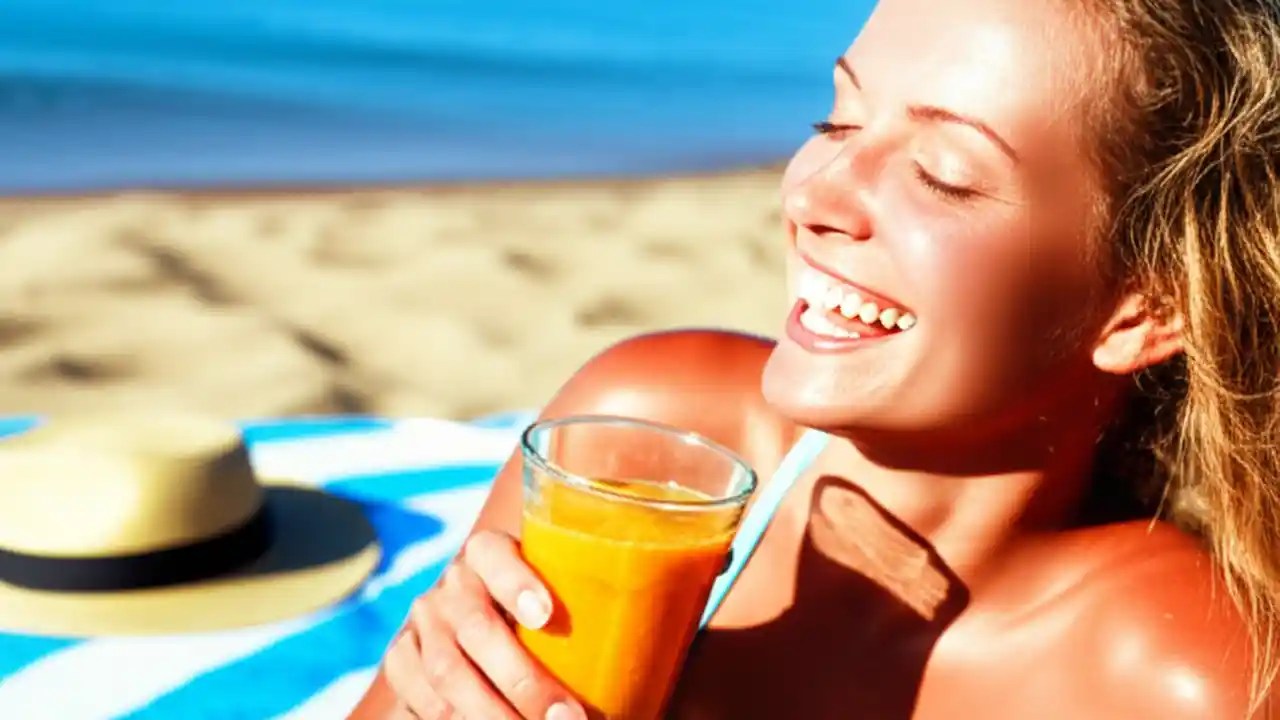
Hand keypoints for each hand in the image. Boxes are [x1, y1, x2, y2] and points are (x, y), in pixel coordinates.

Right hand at [383, 530, 585, 719]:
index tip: (545, 616)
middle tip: (569, 719)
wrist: (469, 622)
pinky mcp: (400, 663)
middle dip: (524, 683)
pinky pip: (421, 703)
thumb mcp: (562, 588)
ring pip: (449, 676)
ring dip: (494, 715)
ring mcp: (421, 626)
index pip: (492, 555)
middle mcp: (450, 585)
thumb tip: (698, 597)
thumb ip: (605, 595)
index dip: (515, 582)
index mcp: (486, 553)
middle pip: (477, 631)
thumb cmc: (544, 607)